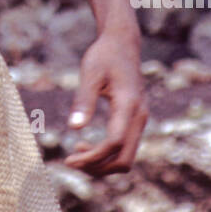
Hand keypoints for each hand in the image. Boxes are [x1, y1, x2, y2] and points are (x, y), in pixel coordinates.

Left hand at [63, 28, 146, 176]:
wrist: (123, 44)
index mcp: (129, 105)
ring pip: (126, 158)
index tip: (70, 158)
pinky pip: (125, 149)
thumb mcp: (90, 73)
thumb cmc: (104, 56)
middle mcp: (139, 117)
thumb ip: (83, 100)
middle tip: (70, 161)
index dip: (93, 157)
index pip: (114, 143)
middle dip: (97, 167)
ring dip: (102, 164)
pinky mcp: (135, 121)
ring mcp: (140, 120)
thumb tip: (73, 128)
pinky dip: (107, 155)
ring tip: (76, 154)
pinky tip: (86, 145)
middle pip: (124, 159)